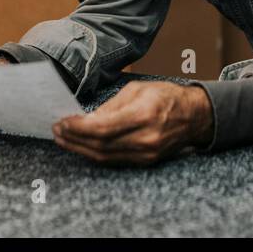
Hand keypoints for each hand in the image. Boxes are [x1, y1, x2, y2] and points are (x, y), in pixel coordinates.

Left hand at [52, 81, 213, 165]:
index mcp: (144, 115)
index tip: (63, 122)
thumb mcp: (137, 90)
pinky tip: (83, 146)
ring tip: (64, 139)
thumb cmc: (166, 97)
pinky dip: (95, 154)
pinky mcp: (146, 161)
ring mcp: (146, 154)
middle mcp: (145, 138)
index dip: (79, 128)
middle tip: (58, 130)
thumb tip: (86, 118)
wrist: (194, 116)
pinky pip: (114, 160)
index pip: (103, 128)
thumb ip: (110, 106)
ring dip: (80, 149)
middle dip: (74, 139)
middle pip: (101, 145)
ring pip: (105, 157)